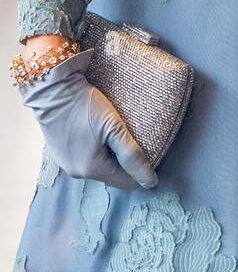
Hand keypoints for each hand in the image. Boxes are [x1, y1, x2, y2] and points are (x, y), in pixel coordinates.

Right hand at [19, 48, 158, 191]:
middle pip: (111, 174)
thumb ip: (132, 155)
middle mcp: (76, 172)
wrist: (52, 89)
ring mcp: (65, 162)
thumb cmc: (85, 106)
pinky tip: (100, 132)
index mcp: (91, 169)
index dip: (141, 170)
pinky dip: (97, 148)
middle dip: (126, 162)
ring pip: (98, 165)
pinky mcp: (59, 151)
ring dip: (111, 154)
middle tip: (136, 139)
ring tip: (119, 134)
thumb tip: (150, 182)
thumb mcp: (114, 127)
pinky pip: (85, 156)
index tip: (151, 151)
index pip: (126, 182)